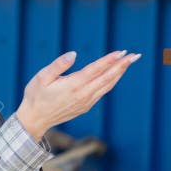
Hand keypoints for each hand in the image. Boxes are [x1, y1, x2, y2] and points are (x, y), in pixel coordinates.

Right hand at [15, 50, 140, 139]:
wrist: (34, 119)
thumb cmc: (35, 95)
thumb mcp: (41, 77)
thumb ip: (58, 65)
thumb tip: (74, 54)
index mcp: (73, 85)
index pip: (96, 70)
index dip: (109, 60)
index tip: (122, 52)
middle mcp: (83, 95)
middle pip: (107, 78)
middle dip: (122, 65)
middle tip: (135, 55)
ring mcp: (86, 102)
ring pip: (107, 86)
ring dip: (119, 73)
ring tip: (129, 63)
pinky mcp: (85, 106)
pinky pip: (102, 92)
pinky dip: (111, 82)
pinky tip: (114, 76)